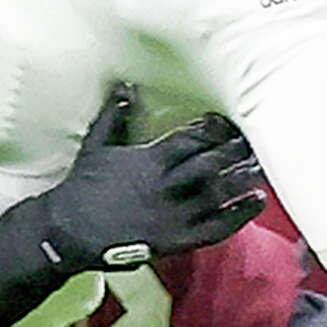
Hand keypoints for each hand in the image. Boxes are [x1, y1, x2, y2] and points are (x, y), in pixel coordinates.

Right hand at [42, 83, 264, 271]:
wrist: (69, 230)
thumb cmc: (82, 187)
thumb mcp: (97, 146)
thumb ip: (114, 115)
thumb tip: (124, 86)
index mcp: (149, 160)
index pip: (191, 139)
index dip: (212, 129)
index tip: (224, 123)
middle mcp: (166, 186)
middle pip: (211, 164)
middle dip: (233, 151)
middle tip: (249, 142)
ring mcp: (174, 214)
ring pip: (218, 194)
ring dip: (242, 178)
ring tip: (257, 166)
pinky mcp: (177, 239)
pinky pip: (217, 228)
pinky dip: (240, 215)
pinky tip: (257, 201)